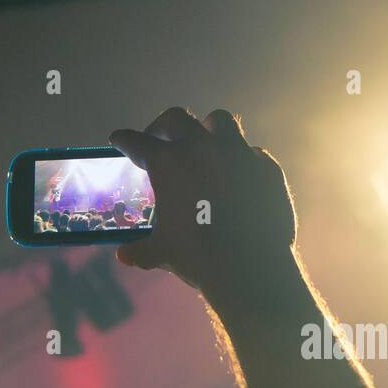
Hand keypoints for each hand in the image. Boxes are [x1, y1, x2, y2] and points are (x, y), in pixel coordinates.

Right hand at [110, 108, 296, 307]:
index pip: (136, 142)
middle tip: (159, 140)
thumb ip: (141, 250)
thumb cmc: (199, 258)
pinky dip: (241, 159)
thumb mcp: (162, 253)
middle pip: (175, 119)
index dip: (124, 140)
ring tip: (204, 145)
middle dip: (162, 127)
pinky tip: (238, 174)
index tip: (120, 139)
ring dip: (207, 130)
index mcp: (168, 162)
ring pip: (219, 122)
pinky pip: (251, 152)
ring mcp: (238, 153)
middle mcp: (202, 147)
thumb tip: (125, 255)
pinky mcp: (266, 167)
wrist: (251, 268)